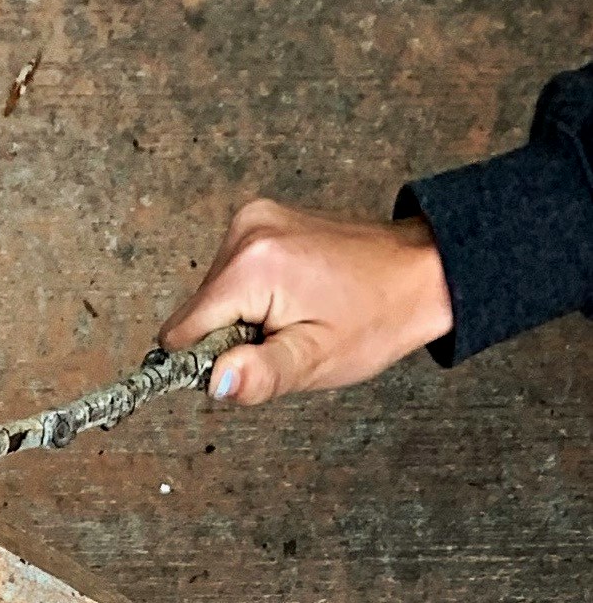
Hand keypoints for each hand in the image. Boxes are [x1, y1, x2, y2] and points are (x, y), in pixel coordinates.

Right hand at [163, 200, 453, 399]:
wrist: (419, 272)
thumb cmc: (375, 317)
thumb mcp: (314, 361)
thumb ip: (259, 375)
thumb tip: (215, 383)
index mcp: (253, 264)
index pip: (182, 331)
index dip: (209, 359)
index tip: (253, 358)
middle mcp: (247, 231)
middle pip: (197, 313)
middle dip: (231, 338)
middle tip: (284, 337)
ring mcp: (254, 219)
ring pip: (213, 298)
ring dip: (243, 320)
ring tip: (294, 317)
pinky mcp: (262, 221)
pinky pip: (232, 278)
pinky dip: (253, 298)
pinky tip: (293, 299)